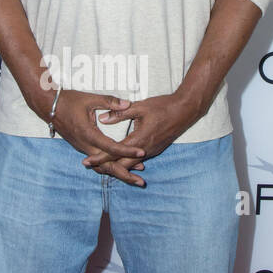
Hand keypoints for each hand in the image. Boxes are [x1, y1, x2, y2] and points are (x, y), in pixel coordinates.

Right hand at [49, 88, 146, 186]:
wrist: (48, 106)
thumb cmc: (68, 101)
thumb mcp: (90, 99)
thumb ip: (110, 102)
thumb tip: (127, 104)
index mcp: (88, 134)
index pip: (111, 147)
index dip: (127, 151)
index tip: (142, 152)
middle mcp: (85, 145)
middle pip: (107, 166)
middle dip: (125, 175)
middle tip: (141, 182)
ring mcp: (83, 148)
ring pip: (102, 167)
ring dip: (119, 173)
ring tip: (136, 178)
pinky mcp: (83, 148)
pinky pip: (98, 162)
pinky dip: (111, 167)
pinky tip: (122, 166)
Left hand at [82, 92, 197, 180]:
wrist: (186, 111)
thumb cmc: (163, 106)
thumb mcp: (140, 107)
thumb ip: (120, 113)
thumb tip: (102, 119)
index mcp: (139, 139)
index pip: (115, 152)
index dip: (100, 158)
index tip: (86, 161)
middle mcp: (145, 149)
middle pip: (121, 164)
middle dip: (105, 166)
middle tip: (88, 165)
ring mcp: (151, 151)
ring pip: (130, 164)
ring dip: (116, 166)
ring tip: (100, 166)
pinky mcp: (155, 150)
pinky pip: (138, 160)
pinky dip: (127, 163)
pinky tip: (119, 162)